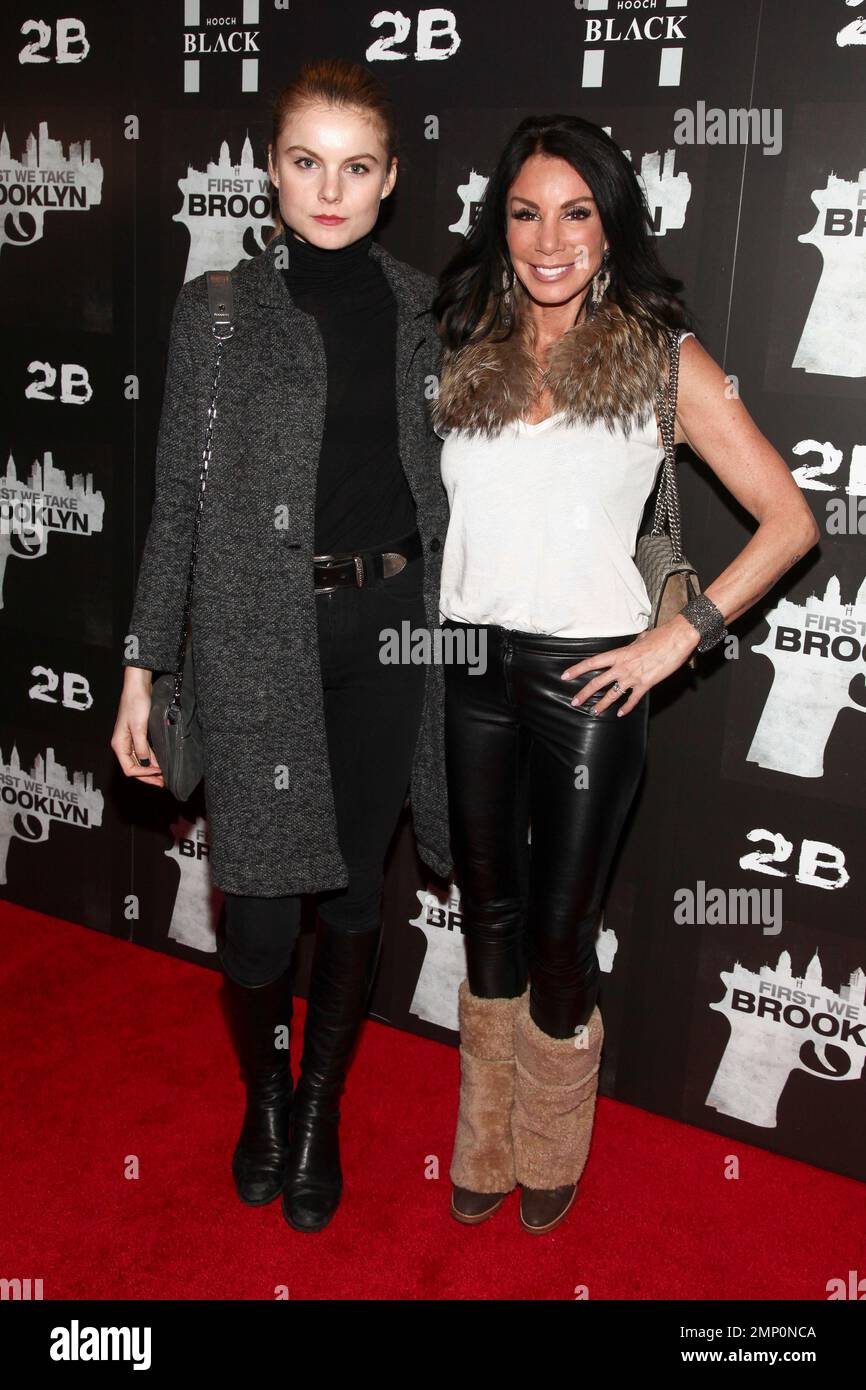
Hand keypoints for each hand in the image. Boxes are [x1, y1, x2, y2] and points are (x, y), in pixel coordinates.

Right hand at [110, 669, 164, 787]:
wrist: (138, 686)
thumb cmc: (136, 704)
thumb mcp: (140, 727)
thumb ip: (142, 747)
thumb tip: (147, 763)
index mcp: (119, 745)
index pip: (129, 769)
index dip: (144, 774)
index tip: (159, 773)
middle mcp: (123, 745)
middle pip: (134, 768)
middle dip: (148, 777)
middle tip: (163, 783)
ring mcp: (130, 740)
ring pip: (140, 761)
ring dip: (152, 769)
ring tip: (165, 776)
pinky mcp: (138, 735)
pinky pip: (144, 753)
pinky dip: (153, 760)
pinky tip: (161, 763)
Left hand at [560, 615, 699, 716]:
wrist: (677, 640)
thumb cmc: (660, 636)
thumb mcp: (640, 639)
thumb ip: (631, 646)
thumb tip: (630, 647)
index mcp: (619, 654)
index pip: (592, 662)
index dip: (577, 670)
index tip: (566, 676)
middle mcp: (623, 667)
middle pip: (598, 682)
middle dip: (584, 693)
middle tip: (574, 702)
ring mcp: (634, 677)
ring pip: (613, 694)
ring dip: (602, 704)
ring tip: (593, 712)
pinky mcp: (646, 684)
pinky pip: (633, 699)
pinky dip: (626, 707)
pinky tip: (620, 713)